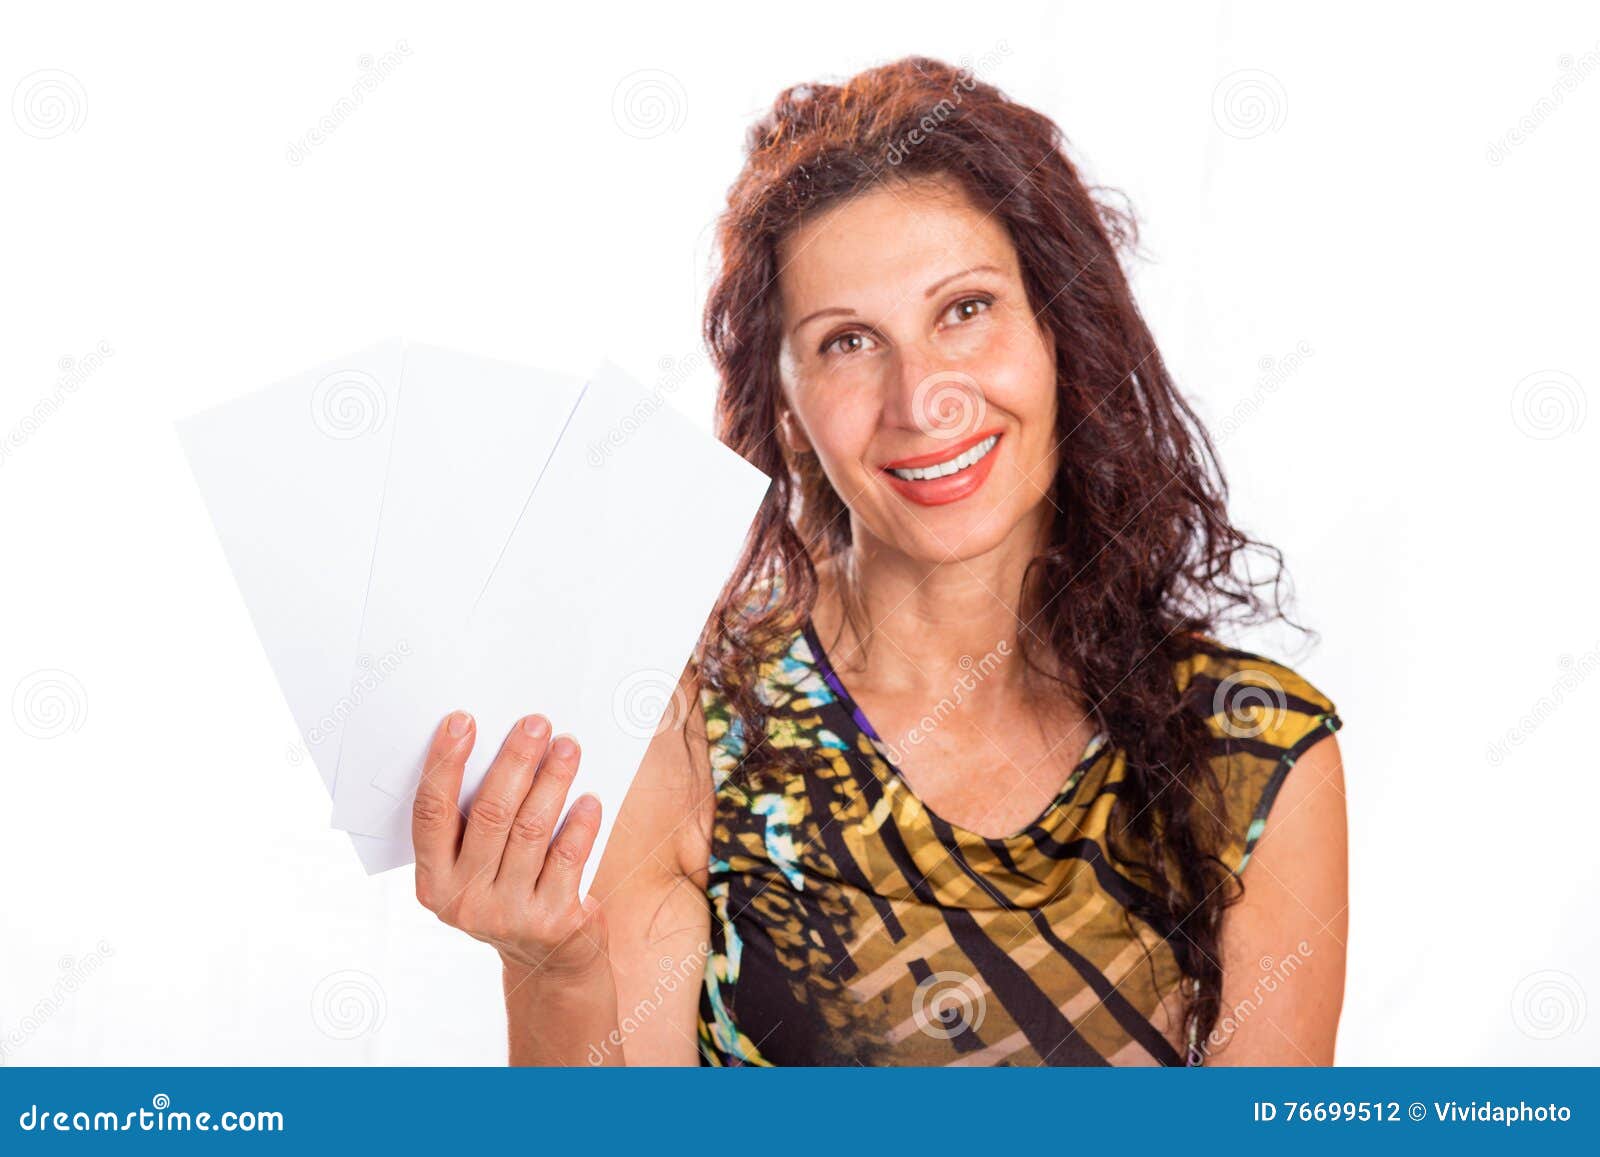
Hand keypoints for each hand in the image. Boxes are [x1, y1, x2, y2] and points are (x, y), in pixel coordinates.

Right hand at [412, 711, 607, 977]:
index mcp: (434, 883)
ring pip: (532, 829)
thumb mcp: (477, 867)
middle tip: (535, 723)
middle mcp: (465, 901)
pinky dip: (581, 822)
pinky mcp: (554, 921)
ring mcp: (510, 914)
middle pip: (489, 814)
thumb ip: (475, 821)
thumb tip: (500, 746)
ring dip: (553, 779)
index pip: (431, 813)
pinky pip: (569, 856)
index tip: (462, 720)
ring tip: (568, 746)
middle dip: (514, 761)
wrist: (550, 961)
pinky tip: (590, 797)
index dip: (445, 763)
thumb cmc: (510, 890)